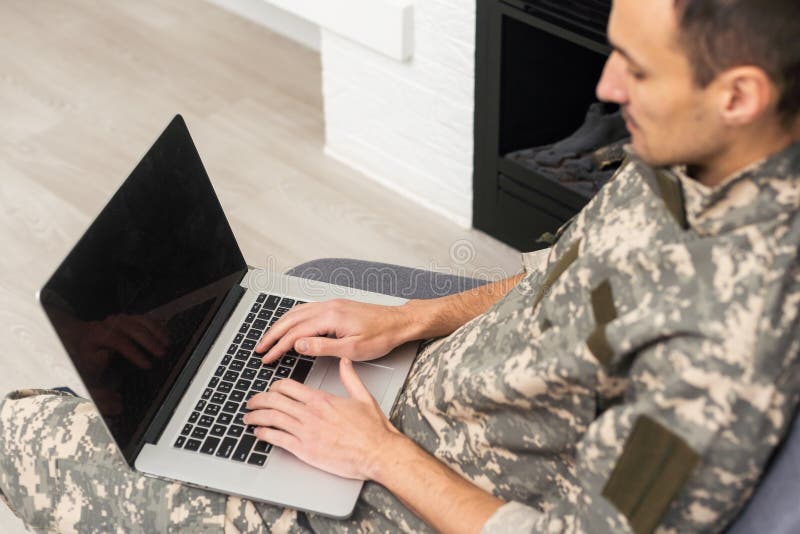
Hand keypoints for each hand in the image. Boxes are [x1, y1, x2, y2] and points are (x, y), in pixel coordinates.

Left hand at [77, 314, 169, 371]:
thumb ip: (95, 361)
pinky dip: (158, 326)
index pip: (118, 340)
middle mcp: (111, 322)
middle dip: (149, 341)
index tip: (147, 365)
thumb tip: (107, 354)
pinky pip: (147, 319)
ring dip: (157, 332)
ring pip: (142, 320)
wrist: (85, 340)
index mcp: (99, 333)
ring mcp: (123, 318)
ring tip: (168, 344)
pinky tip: (167, 335)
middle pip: (133, 328)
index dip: (134, 353)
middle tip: (162, 354)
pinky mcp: (131, 318)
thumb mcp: (87, 363)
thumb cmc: (88, 356)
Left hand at [244, 358, 400, 479]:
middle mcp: (311, 414)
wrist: (378, 452)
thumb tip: (344, 362)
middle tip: (251, 402)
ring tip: (248, 417)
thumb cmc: (373, 429)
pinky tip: (258, 433)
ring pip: (271, 418)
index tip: (270, 389)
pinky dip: (264, 434)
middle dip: (258, 400)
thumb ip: (350, 378)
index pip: (288, 386)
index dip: (274, 387)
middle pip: (274, 401)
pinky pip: (277, 439)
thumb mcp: (363, 397)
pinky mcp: (305, 451)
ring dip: (255, 416)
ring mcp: (306, 432)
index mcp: (322, 399)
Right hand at [256, 299, 414, 363]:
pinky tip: (289, 324)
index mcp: (330, 317)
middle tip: (260, 349)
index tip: (267, 357)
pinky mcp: (336, 306)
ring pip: (296, 312)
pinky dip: (292, 318)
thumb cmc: (381, 336)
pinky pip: (306, 309)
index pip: (295, 333)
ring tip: (269, 338)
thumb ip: (323, 347)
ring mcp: (331, 304)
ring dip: (280, 325)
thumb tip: (298, 345)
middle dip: (272, 335)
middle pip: (291, 320)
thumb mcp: (352, 349)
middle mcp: (328, 307)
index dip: (278, 347)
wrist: (399, 322)